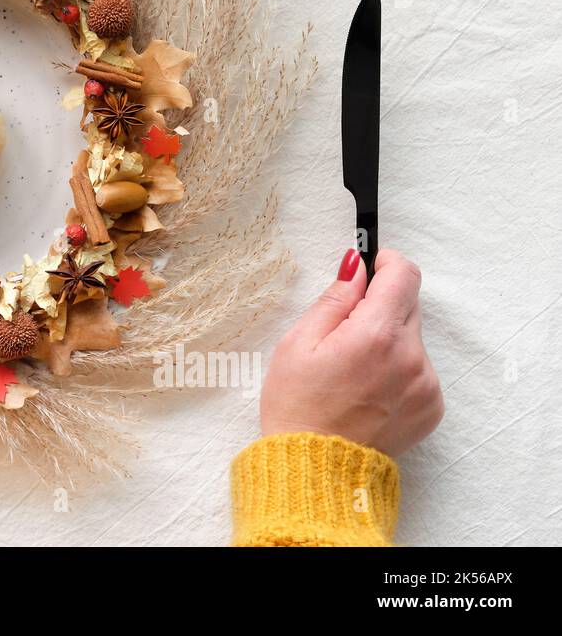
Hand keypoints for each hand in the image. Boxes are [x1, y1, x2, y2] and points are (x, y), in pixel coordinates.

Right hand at [259, 248, 442, 457]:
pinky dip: (398, 369)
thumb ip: (335, 298)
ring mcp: (426, 384)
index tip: (370, 266)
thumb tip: (357, 265)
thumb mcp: (299, 342)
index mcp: (376, 335)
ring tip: (353, 368)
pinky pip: (419, 369)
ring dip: (388, 340)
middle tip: (343, 330)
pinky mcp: (432, 406)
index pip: (403, 275)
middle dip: (379, 306)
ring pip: (412, 338)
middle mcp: (411, 357)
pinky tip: (368, 388)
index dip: (385, 262)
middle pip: (408, 305)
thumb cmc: (298, 405)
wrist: (316, 468)